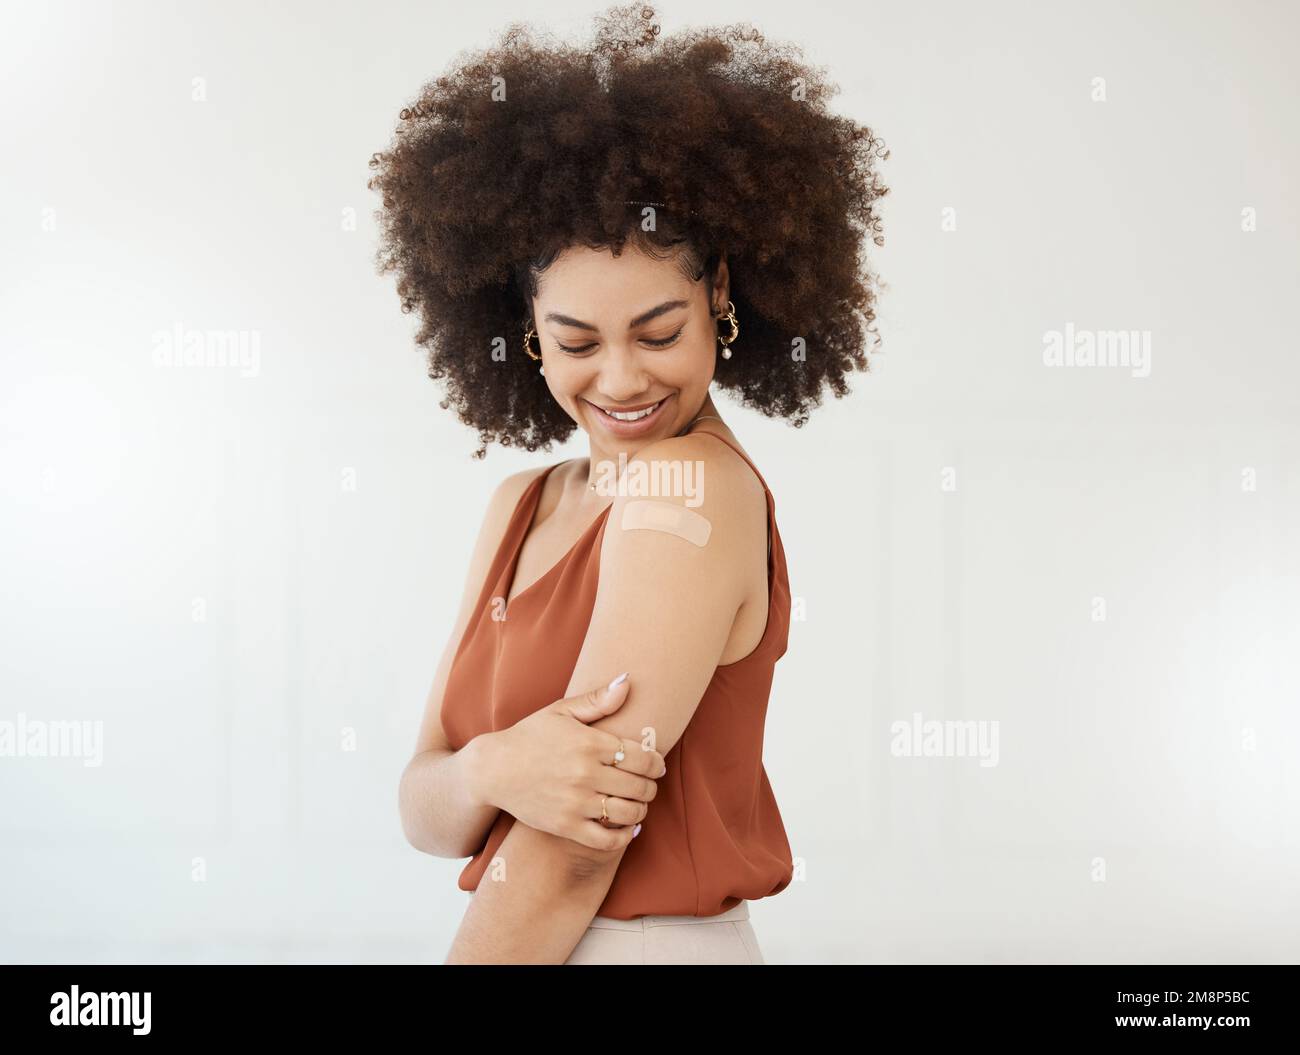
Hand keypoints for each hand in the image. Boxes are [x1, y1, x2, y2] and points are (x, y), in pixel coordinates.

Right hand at [478, 674, 666, 851]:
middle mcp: (585, 774)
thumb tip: (628, 681)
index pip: (641, 756)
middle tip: (649, 785)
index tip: (657, 765)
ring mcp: (575, 802)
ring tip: (639, 804)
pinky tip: (627, 827)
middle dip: (651, 786)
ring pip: (627, 813)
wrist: (493, 769)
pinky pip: (607, 840)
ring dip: (641, 810)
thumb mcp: (561, 711)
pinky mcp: (565, 826)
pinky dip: (624, 836)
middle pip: (639, 786)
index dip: (656, 763)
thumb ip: (597, 700)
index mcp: (589, 743)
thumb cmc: (530, 736)